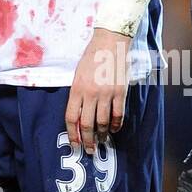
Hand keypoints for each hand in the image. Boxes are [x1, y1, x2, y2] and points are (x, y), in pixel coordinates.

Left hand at [65, 28, 130, 154]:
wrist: (110, 42)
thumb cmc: (92, 57)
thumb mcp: (77, 75)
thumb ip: (77, 95)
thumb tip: (78, 116)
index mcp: (77, 89)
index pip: (71, 118)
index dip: (73, 134)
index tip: (75, 144)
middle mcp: (90, 93)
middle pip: (87, 124)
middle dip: (87, 140)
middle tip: (89, 150)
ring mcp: (106, 93)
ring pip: (103, 122)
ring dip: (102, 134)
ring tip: (102, 140)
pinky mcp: (120, 92)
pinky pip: (118, 114)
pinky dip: (115, 125)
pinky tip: (113, 129)